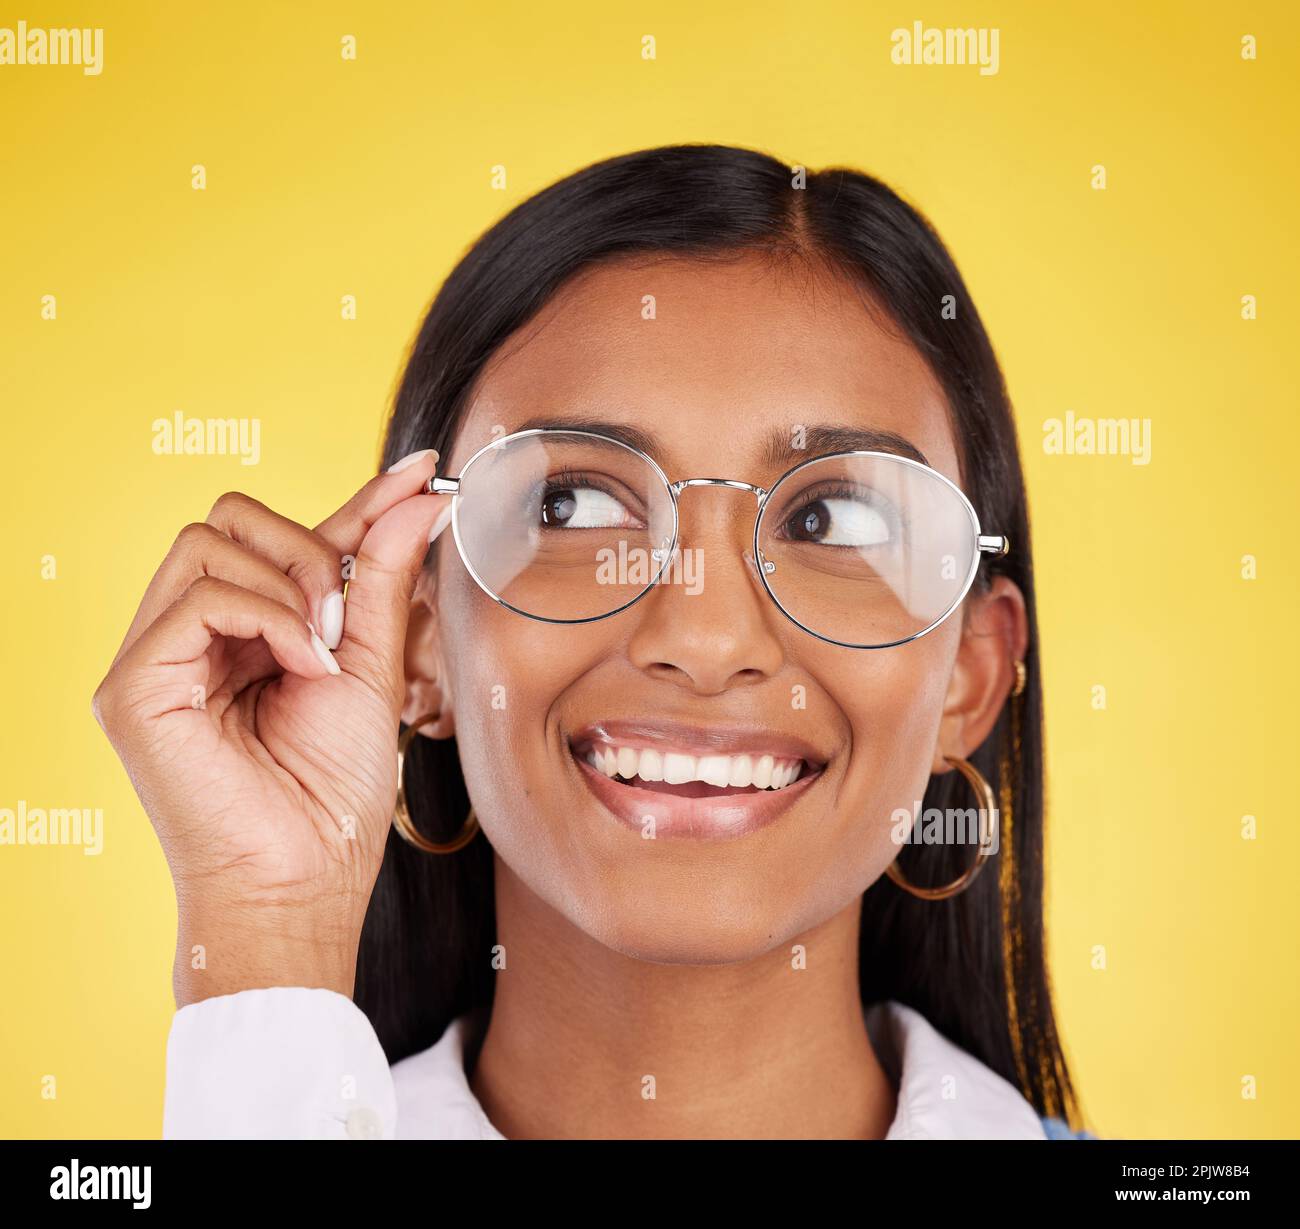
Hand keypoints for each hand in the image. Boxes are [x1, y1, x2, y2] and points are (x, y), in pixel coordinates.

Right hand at [92, 450, 450, 1003]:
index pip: (289, 541)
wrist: (307, 880)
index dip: (356, 501)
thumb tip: (419, 492)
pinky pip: (200, 595)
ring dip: (290, 584)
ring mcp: (155, 659)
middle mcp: (190, 639)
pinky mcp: (133, 686)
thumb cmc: (334, 794)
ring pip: (209, 543)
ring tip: (323, 651)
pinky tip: (301, 665)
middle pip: (230, 520)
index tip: (424, 472)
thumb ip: (382, 578)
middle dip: (308, 548)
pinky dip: (267, 617)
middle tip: (346, 617)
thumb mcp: (372, 666)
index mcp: (245, 635)